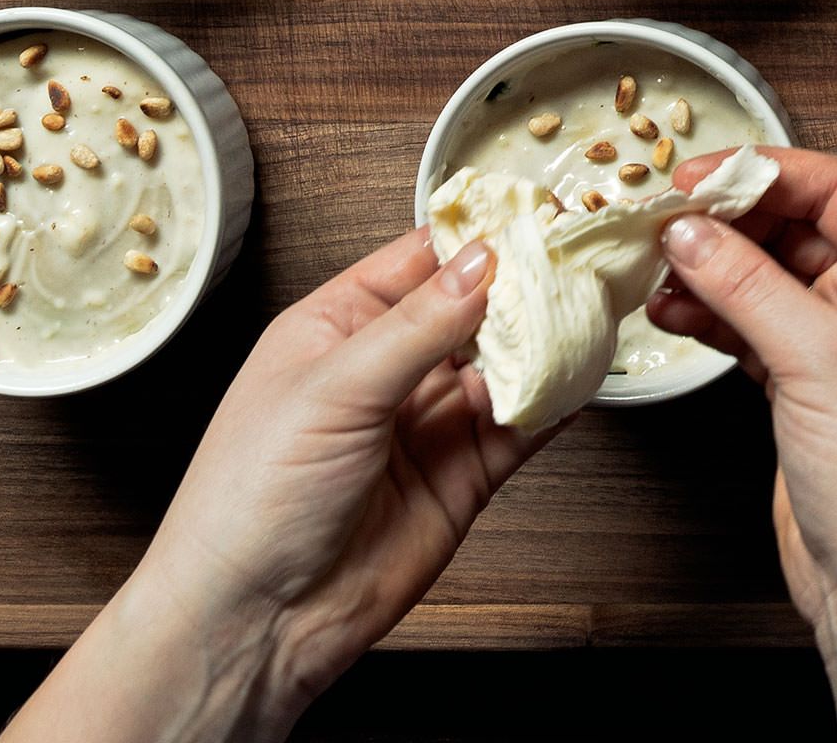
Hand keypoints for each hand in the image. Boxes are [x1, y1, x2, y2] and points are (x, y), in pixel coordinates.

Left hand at [5, 230, 552, 742]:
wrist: (255, 621)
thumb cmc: (251, 497)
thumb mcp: (332, 388)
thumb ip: (417, 326)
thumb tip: (482, 261)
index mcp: (335, 327)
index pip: (418, 260)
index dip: (474, 237)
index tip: (531, 215)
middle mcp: (385, 369)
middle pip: (471, 309)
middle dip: (521, 287)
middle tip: (574, 263)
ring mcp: (425, 424)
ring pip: (502, 365)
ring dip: (541, 343)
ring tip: (585, 314)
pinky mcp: (462, 478)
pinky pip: (519, 428)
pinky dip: (551, 403)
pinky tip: (577, 378)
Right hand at [649, 148, 836, 742]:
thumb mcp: (815, 361)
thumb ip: (745, 284)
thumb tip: (688, 228)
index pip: (835, 189)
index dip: (761, 175)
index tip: (694, 177)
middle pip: (796, 227)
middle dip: (727, 222)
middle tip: (661, 218)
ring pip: (767, 275)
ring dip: (711, 268)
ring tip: (654, 265)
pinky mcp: (810, 380)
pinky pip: (753, 322)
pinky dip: (711, 313)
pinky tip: (670, 308)